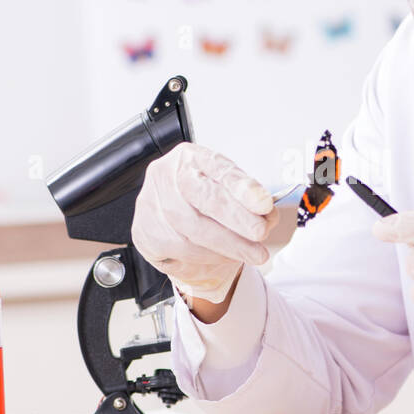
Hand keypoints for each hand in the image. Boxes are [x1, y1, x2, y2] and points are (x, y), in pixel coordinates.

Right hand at [132, 143, 278, 303]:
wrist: (170, 228)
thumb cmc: (202, 205)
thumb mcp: (227, 192)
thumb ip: (247, 200)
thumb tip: (267, 215)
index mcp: (191, 157)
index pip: (217, 167)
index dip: (242, 187)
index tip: (264, 203)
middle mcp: (166, 174)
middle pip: (203, 196)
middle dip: (236, 217)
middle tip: (260, 232)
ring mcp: (151, 203)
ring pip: (194, 229)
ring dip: (229, 244)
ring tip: (254, 252)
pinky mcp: (145, 231)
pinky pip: (182, 248)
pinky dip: (210, 255)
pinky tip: (226, 256)